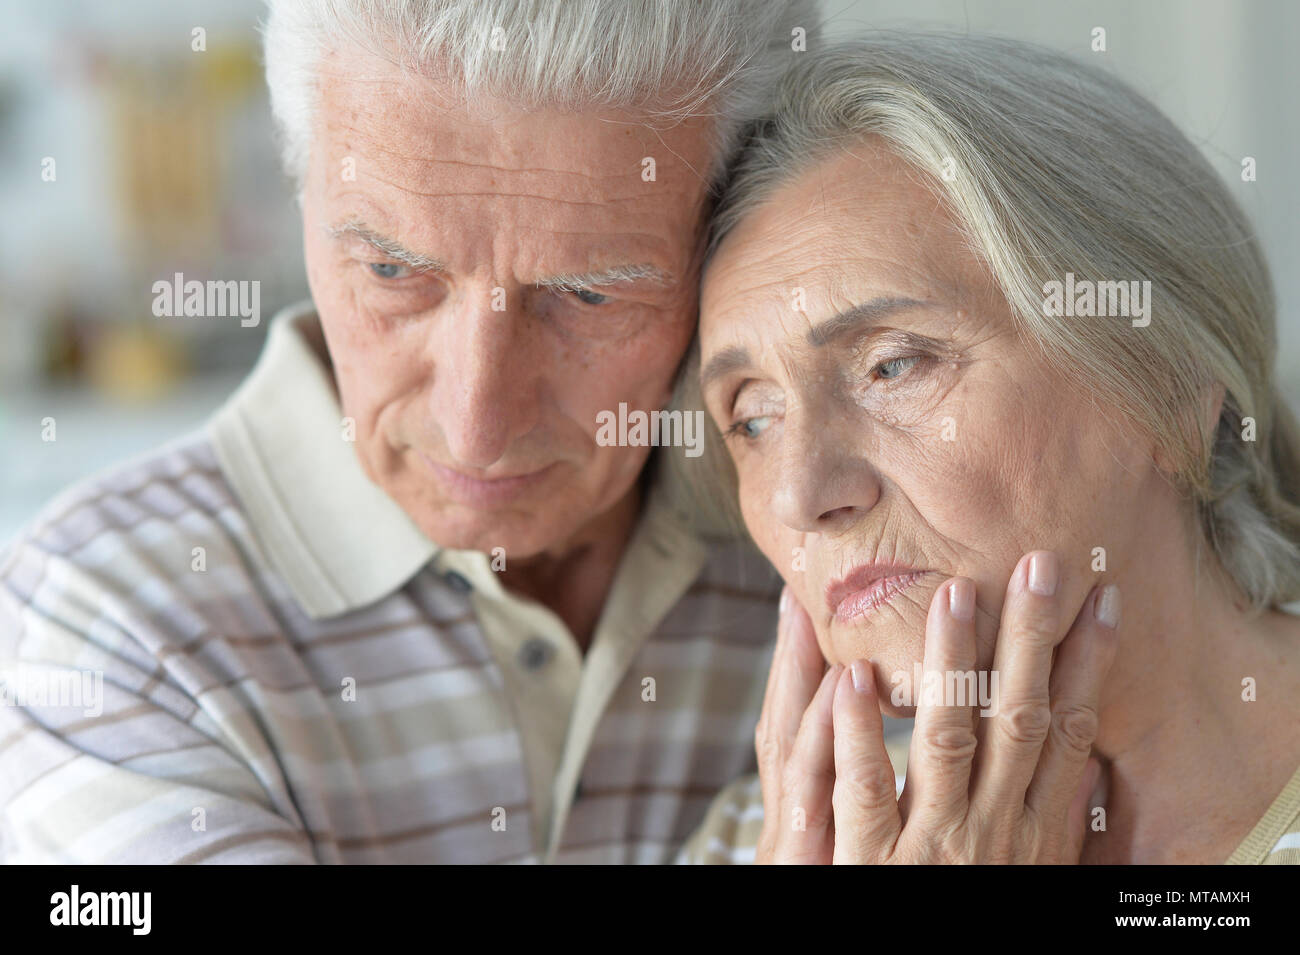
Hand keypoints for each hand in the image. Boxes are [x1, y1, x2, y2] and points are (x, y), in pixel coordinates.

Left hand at [754, 550, 1118, 863]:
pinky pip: (865, 788)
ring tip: (955, 592)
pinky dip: (860, 733)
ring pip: (945, 736)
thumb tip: (1079, 756)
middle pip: (1019, 719)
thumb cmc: (975, 909)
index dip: (1088, 665)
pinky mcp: (870, 863)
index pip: (1070, 733)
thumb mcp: (1026, 872)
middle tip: (1039, 563)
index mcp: (1032, 832)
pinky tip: (853, 678)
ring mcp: (931, 845)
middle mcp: (992, 831)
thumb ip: (1048, 818)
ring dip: (951, 663)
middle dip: (1031, 639)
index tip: (1102, 600)